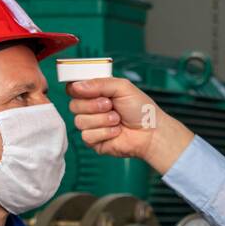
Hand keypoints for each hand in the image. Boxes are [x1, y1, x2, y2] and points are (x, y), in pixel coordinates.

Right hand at [68, 77, 193, 173]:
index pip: (73, 89)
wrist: (151, 132)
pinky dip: (104, 132)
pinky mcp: (94, 142)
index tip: (88, 90)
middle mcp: (91, 109)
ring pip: (80, 122)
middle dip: (93, 105)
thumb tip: (76, 86)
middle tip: (110, 105)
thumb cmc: (141, 109)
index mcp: (95, 94)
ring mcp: (92, 126)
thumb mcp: (122, 87)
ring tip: (117, 119)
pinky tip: (116, 131)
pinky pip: (87, 136)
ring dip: (102, 120)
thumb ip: (99, 83)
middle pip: (73, 105)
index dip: (77, 90)